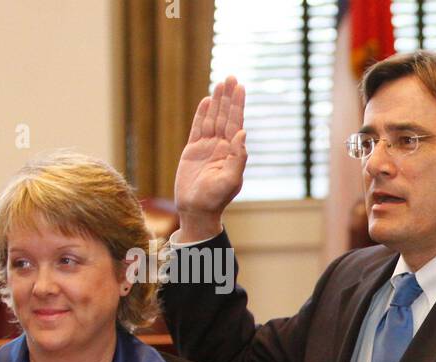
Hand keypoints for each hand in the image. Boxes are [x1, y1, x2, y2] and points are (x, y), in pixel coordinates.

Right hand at [174, 76, 247, 241]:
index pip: (235, 123)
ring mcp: (207, 148)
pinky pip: (198, 128)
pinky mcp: (193, 151)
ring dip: (216, 102)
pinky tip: (206, 101)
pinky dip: (202, 114)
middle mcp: (221, 147)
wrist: (196, 210)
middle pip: (225, 116)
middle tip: (231, 77)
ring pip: (212, 119)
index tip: (240, 87)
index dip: (237, 105)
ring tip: (221, 84)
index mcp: (232, 152)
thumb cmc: (215, 199)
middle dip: (228, 97)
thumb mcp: (230, 180)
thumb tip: (242, 134)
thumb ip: (238, 158)